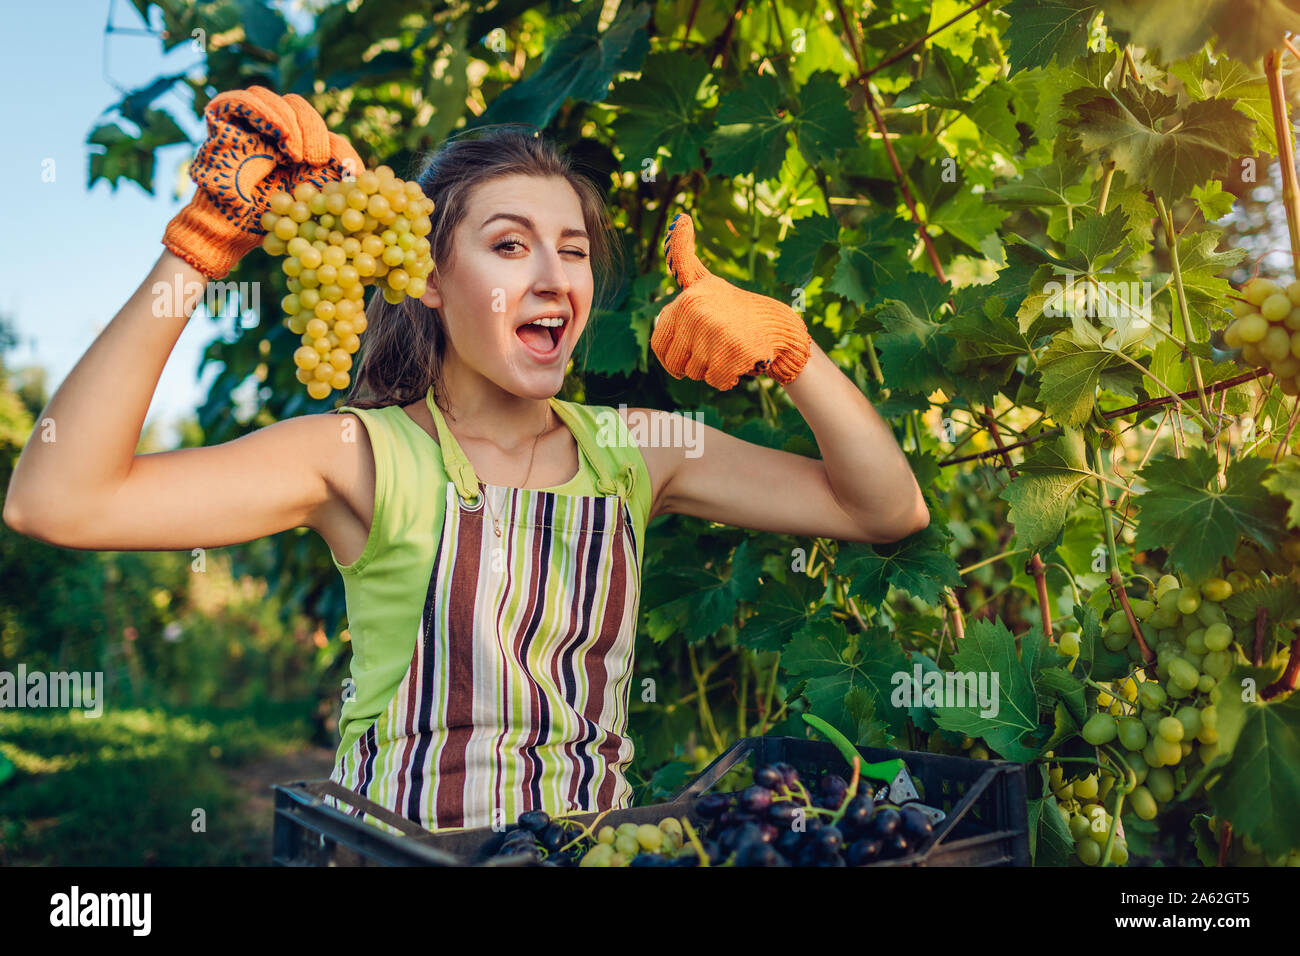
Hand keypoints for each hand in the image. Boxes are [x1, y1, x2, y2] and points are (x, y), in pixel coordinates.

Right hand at [163, 86, 362, 279]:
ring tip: (298, 155)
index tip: (348, 169)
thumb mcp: (314, 200)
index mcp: (296, 144)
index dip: (339, 145)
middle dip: (317, 130)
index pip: (324, 130)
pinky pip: (247, 98)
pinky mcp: (224, 115)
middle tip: (317, 159)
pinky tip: (281, 136)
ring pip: (281, 99)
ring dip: (296, 123)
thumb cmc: (271, 219)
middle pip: (303, 107)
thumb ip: (338, 183)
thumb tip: (374, 177)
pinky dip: (269, 112)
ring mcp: (249, 120)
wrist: (232, 229)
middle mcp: (273, 127)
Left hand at [650, 212, 811, 390]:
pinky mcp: (734, 353)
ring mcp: (715, 333)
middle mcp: (696, 313)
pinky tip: (740, 362)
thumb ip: (684, 257)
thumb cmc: (734, 307)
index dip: (674, 355)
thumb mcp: (704, 280)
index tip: (694, 346)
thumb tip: (680, 217)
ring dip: (713, 371)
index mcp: (685, 300)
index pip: (660, 345)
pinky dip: (728, 379)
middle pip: (678, 364)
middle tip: (716, 347)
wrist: (778, 326)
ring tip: (730, 349)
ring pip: (697, 374)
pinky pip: (717, 381)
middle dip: (695, 364)